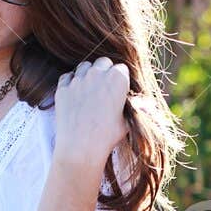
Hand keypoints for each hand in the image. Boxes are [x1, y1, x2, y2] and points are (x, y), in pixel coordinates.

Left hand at [52, 57, 130, 179]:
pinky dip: (72, 82)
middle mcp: (98, 74)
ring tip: (89, 91)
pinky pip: (68, 77)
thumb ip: (137, 108)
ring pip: (85, 67)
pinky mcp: (63, 88)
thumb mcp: (128, 121)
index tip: (118, 90)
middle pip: (103, 62)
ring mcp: (78, 79)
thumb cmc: (108, 136)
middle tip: (104, 89)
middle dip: (104, 72)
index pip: (121, 68)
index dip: (120, 80)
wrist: (81, 148)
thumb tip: (147, 104)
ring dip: (88, 74)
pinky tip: (75, 95)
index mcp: (118, 79)